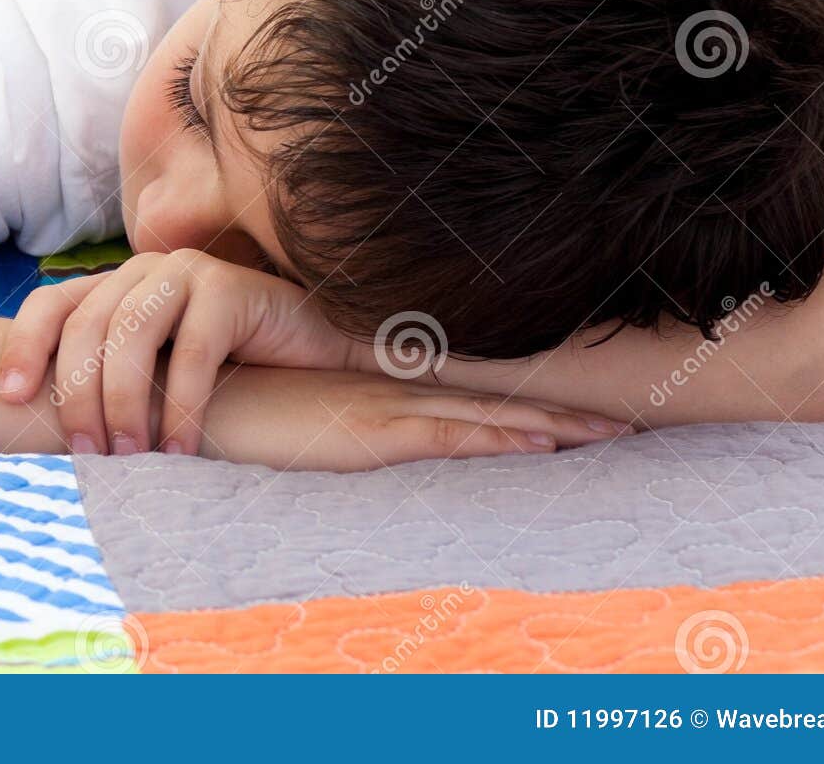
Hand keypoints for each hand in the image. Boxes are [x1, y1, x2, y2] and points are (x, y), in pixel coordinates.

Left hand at [0, 249, 357, 454]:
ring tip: (130, 456)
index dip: (24, 346)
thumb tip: (52, 441)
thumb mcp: (158, 380)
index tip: (10, 399)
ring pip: (132, 333)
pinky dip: (180, 406)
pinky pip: (192, 350)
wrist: (314, 359)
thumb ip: (114, 387)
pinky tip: (179, 449)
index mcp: (117, 288)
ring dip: (123, 402)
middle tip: (86, 454)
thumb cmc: (229, 378)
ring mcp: (189, 272)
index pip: (53, 305)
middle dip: (78, 395)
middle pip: (87, 324)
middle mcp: (146, 271)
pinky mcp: (232, 287)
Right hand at [201, 367, 629, 471]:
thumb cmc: (241, 401)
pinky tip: (541, 442)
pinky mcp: (368, 430)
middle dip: (563, 406)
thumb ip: (338, 406)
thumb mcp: (303, 407)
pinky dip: (498, 437)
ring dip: (552, 423)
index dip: (525, 392)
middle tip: (631, 417)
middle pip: (495, 396)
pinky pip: (447, 434)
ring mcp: (386, 404)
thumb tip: (364, 418)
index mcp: (383, 381)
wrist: (193, 393)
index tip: (582, 400)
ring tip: (613, 430)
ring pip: (488, 413)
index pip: (468, 385)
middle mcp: (395, 387)